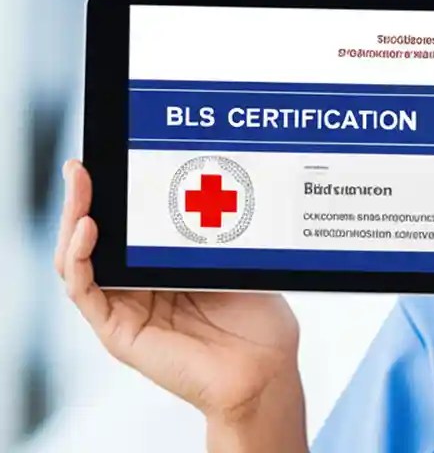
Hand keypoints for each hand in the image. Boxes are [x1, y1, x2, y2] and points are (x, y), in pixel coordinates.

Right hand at [54, 159, 302, 427]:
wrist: (266, 370)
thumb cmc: (259, 321)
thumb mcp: (236, 260)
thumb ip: (212, 230)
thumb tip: (202, 182)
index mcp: (164, 266)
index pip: (127, 226)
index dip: (114, 194)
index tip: (112, 158)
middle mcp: (139, 285)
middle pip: (96, 237)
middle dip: (84, 198)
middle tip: (82, 166)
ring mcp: (126, 307)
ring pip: (79, 260)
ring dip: (73, 220)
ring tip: (80, 187)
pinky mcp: (118, 332)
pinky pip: (84, 291)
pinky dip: (79, 258)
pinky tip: (89, 229)